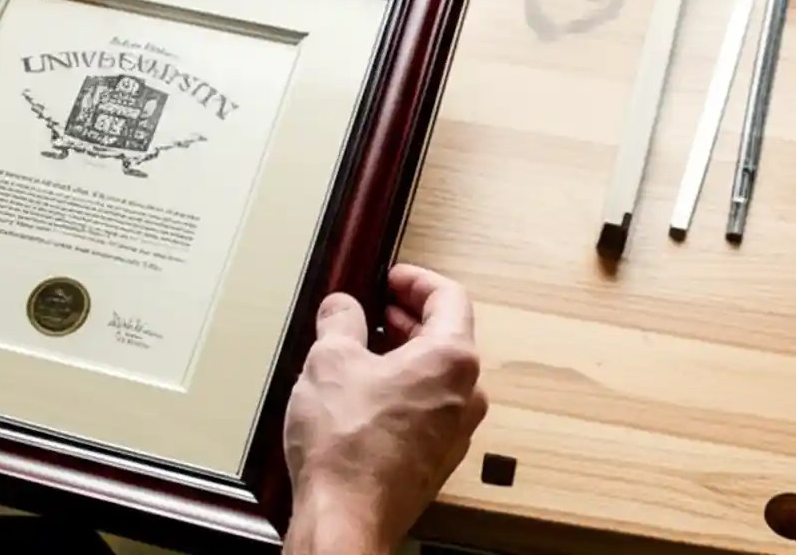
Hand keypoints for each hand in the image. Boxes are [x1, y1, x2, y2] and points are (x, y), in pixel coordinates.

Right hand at [282, 264, 487, 554]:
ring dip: (403, 354)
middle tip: (374, 308)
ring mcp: (456, 431)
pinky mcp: (437, 458)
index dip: (415, 280)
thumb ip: (340, 321)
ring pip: (437, 375)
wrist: (345, 517)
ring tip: (361, 350)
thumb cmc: (346, 447)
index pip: (450, 296)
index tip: (390, 278)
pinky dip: (403, 389)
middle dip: (408, 316)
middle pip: (447, 336)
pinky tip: (364, 394)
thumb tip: (341, 307)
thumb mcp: (329, 360)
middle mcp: (466, 395)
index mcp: (452, 359)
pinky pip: (428, 408)